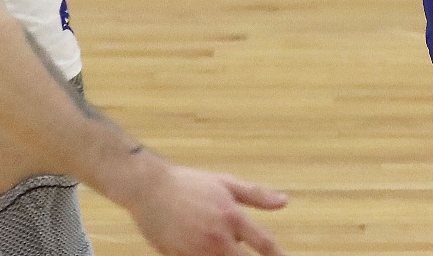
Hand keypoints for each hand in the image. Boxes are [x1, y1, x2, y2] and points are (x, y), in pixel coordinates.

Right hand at [128, 163, 287, 255]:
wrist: (148, 189)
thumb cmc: (189, 184)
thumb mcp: (225, 183)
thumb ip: (256, 195)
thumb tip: (284, 202)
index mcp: (232, 216)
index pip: (264, 244)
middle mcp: (217, 238)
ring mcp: (197, 251)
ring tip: (229, 250)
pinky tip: (212, 251)